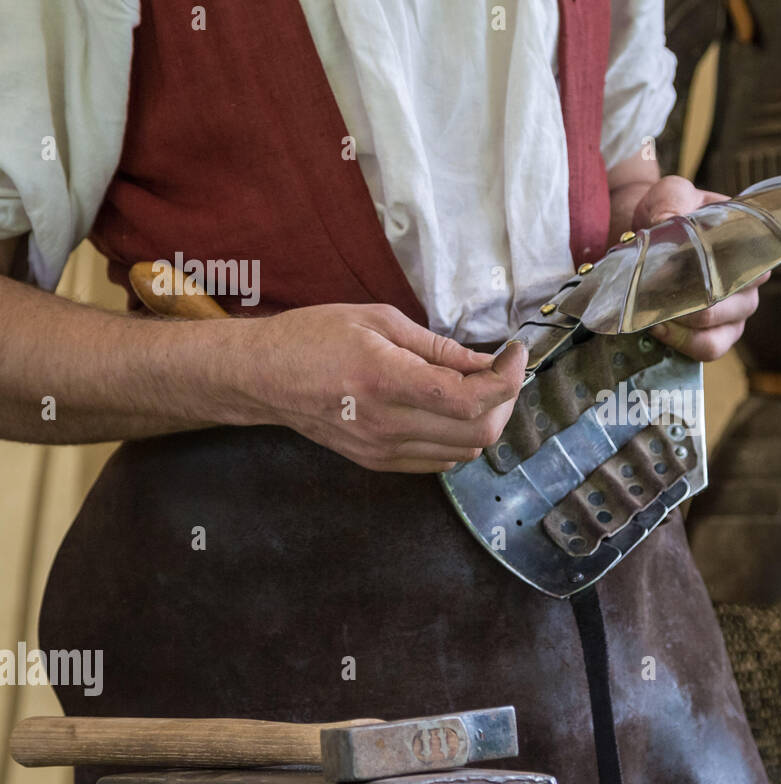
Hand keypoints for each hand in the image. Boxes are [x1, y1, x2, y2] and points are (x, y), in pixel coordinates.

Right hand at [238, 303, 526, 472]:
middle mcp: (386, 423)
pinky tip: (450, 410)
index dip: (507, 379)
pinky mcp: (378, 462)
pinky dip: (459, 437)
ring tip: (477, 388)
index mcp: (385, 379)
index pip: (470, 399)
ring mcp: (382, 449)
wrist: (263, 378)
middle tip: (500, 371)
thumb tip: (485, 362)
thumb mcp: (378, 321)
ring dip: (483, 420)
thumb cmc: (313, 337)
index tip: (515, 355)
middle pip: (477, 432)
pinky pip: (440, 461)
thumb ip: (437, 347)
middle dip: (504, 401)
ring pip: (464, 451)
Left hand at [629, 175, 766, 361]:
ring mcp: (737, 312)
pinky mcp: (720, 335)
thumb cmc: (670, 212)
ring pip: (717, 330)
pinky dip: (682, 342)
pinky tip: (659, 327)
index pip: (749, 262)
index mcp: (749, 245)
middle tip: (653, 290)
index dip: (714, 267)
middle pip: (729, 303)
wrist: (653, 233)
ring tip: (653, 310)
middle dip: (687, 300)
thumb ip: (672, 200)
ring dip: (681, 324)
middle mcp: (750, 282)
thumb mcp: (671, 194)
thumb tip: (666, 223)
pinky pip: (708, 349)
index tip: (676, 263)